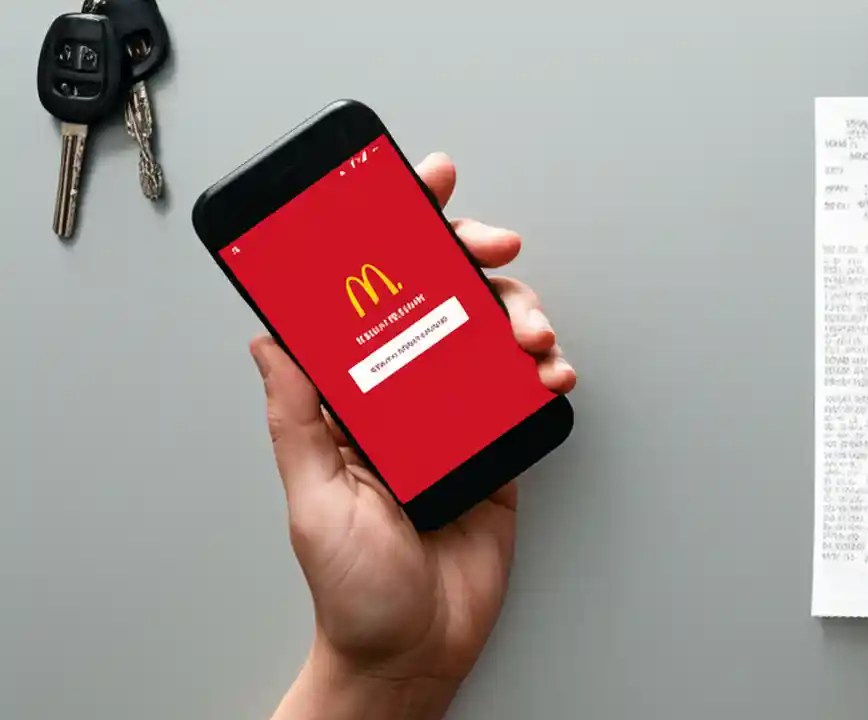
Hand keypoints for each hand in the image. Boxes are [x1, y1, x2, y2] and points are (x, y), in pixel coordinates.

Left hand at [258, 153, 575, 719]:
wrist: (416, 651)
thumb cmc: (354, 588)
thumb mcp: (312, 499)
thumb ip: (297, 418)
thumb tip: (268, 340)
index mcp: (354, 399)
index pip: (373, 300)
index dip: (396, 239)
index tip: (421, 192)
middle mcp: (406, 396)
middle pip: (444, 300)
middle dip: (474, 258)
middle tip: (496, 247)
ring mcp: (457, 417)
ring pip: (493, 335)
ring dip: (519, 315)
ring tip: (530, 336)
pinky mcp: (499, 446)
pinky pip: (525, 392)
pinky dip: (547, 374)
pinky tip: (551, 376)